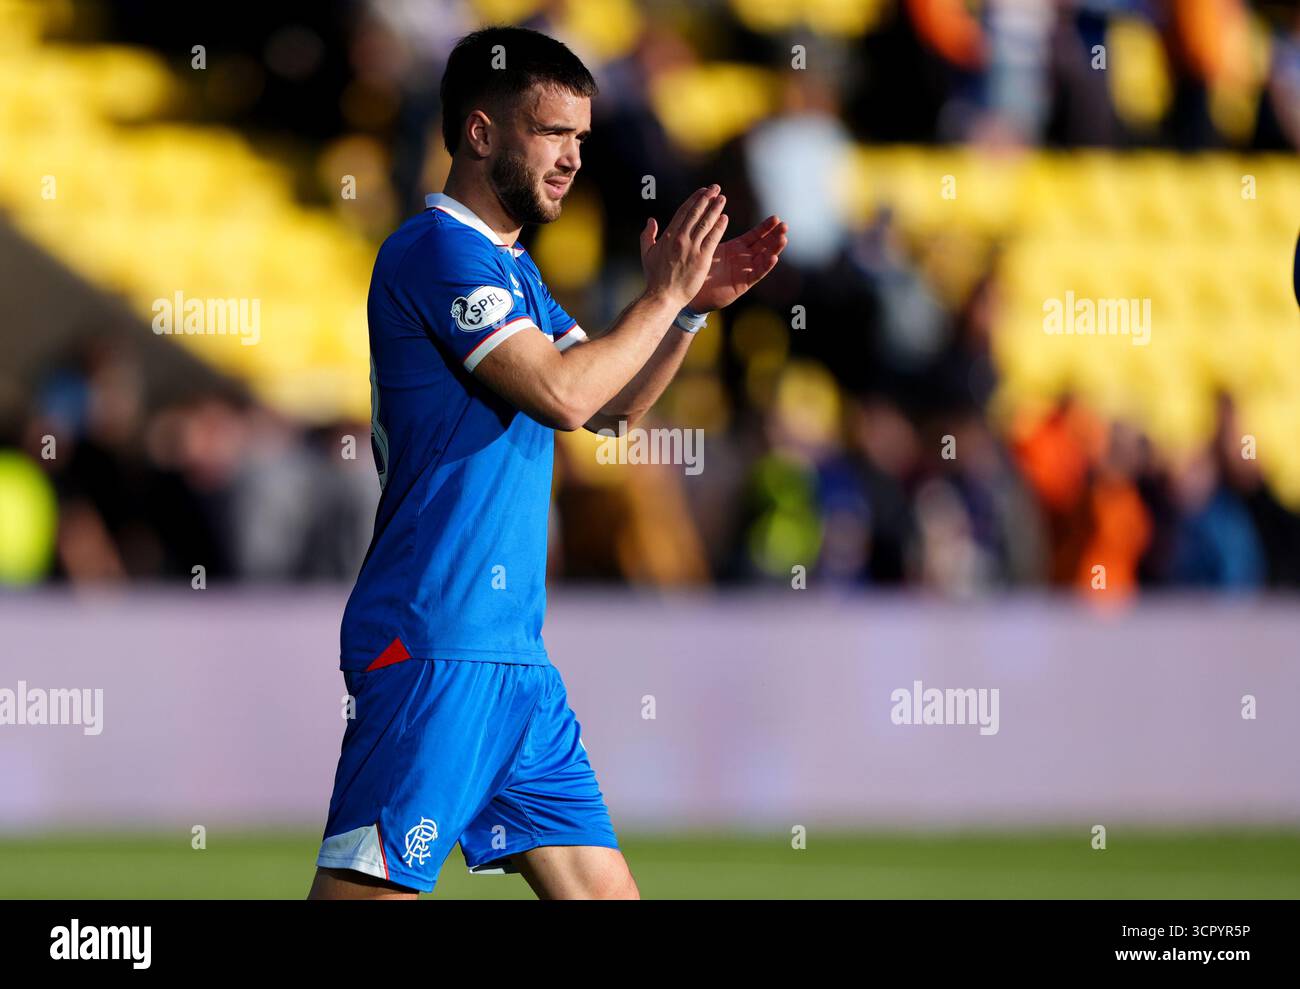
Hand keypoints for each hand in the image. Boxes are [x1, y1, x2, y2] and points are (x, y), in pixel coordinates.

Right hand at [639, 185, 729, 309]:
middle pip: (695, 213)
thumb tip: (650, 220)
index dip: (694, 199)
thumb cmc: (655, 278)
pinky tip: (725, 217)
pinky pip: (712, 238)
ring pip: (705, 223)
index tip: (703, 191)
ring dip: (715, 208)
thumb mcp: (646, 254)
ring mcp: (690, 248)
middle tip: (715, 187)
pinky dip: (719, 227)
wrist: (663, 296)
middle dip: (706, 198)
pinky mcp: (701, 259)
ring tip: (722, 198)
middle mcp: (679, 239)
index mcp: (668, 236)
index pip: (683, 212)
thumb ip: (647, 235)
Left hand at [684, 214, 787, 312]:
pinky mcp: (743, 284)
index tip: (776, 218)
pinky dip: (765, 266)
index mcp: (738, 248)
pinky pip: (756, 274)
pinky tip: (773, 257)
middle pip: (764, 245)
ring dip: (774, 249)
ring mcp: (745, 271)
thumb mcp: (710, 246)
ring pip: (764, 258)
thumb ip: (716, 232)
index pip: (756, 235)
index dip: (766, 227)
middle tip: (785, 226)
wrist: (694, 291)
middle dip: (775, 235)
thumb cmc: (700, 268)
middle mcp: (744, 258)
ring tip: (783, 238)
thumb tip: (718, 212)